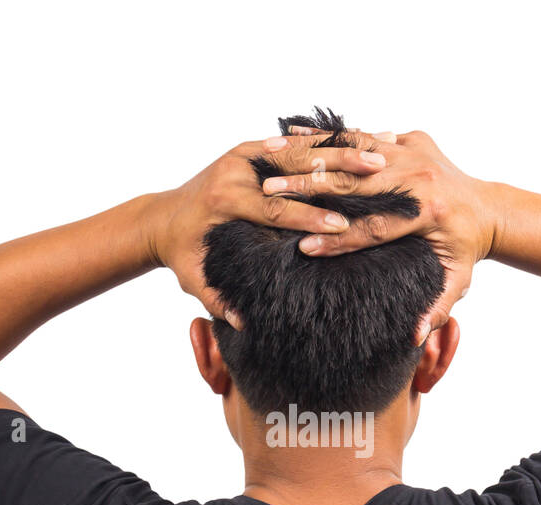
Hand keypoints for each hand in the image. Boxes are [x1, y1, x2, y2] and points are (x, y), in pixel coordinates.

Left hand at [147, 133, 390, 322]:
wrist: (162, 218)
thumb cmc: (182, 253)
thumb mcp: (195, 280)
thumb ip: (218, 301)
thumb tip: (244, 323)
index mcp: (225, 198)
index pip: (275, 208)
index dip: (309, 217)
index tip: (342, 226)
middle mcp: (235, 169)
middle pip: (295, 169)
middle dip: (337, 174)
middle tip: (376, 175)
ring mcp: (244, 154)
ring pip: (299, 149)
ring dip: (340, 152)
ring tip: (378, 155)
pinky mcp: (252, 150)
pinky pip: (294, 145)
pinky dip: (325, 145)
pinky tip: (359, 144)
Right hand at [259, 130, 500, 341]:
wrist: (488, 209)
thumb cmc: (465, 250)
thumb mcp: (456, 281)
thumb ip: (437, 308)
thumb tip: (415, 337)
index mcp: (428, 212)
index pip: (373, 227)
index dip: (338, 240)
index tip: (303, 249)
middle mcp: (420, 177)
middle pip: (355, 185)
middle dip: (310, 191)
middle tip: (270, 196)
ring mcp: (415, 152)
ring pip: (353, 153)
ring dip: (312, 159)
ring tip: (273, 165)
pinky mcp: (410, 139)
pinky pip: (363, 136)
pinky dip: (329, 137)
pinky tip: (295, 136)